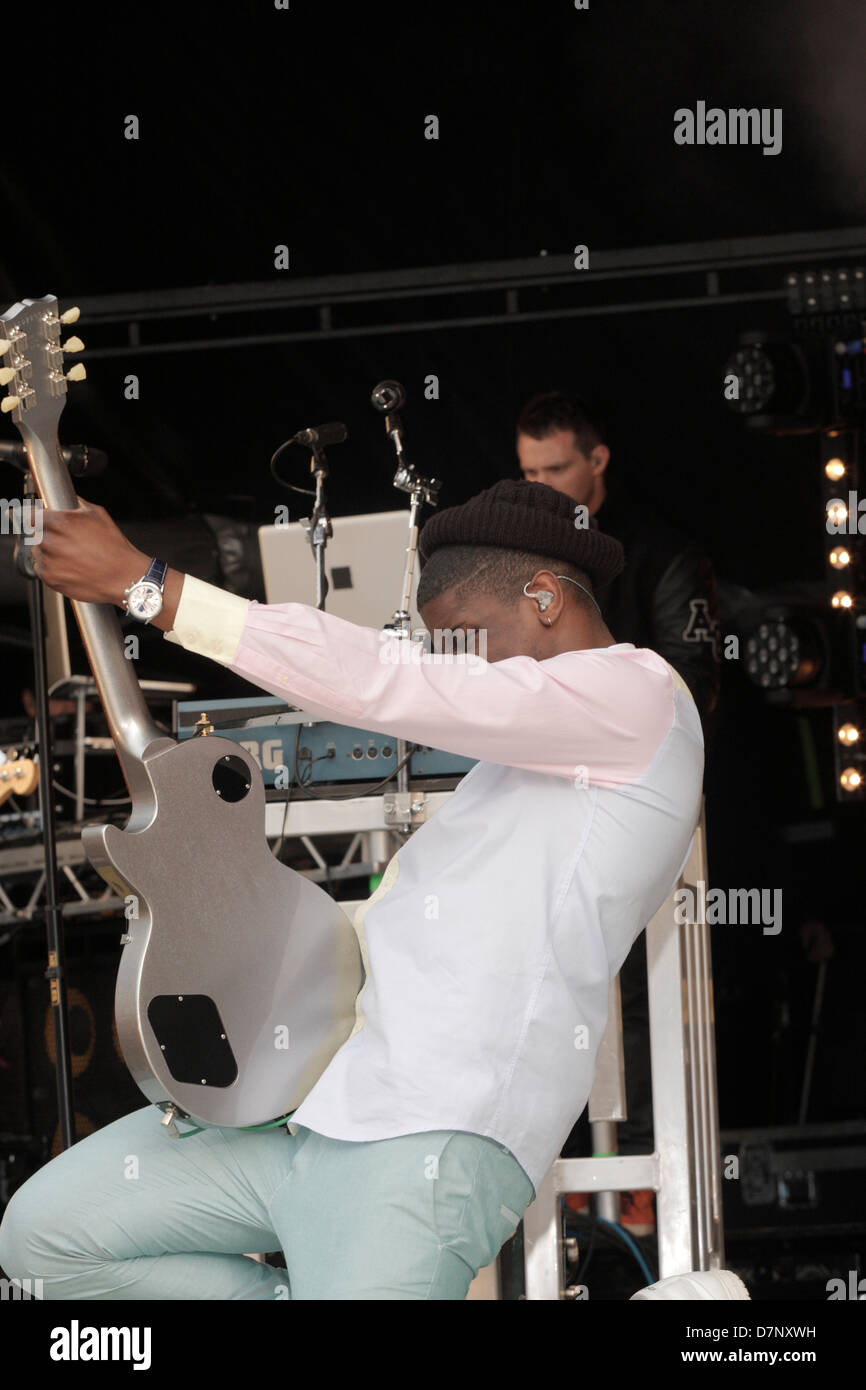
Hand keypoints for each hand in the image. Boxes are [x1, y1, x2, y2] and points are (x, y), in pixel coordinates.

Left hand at [30, 498, 146, 604]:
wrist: (123, 577)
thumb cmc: (114, 548)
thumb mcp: (98, 514)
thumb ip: (76, 504)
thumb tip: (65, 500)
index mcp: (61, 523)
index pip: (31, 515)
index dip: (35, 517)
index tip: (35, 519)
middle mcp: (52, 543)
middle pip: (35, 534)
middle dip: (47, 535)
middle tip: (65, 540)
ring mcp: (50, 562)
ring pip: (38, 552)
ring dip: (48, 551)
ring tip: (70, 555)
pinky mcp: (51, 579)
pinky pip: (41, 569)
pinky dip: (51, 567)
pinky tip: (68, 566)